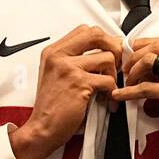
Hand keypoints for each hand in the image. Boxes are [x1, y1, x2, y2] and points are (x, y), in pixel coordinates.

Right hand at [10, 25, 122, 158]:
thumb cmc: (52, 106)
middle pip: (97, 35)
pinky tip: (107, 100)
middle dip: (113, 48)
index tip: (109, 51)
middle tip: (117, 64)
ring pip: (107, 58)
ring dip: (113, 74)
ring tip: (108, 87)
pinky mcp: (79, 83)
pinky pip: (108, 80)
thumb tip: (104, 50)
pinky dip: (112, 92)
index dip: (103, 39)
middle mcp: (59, 56)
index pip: (85, 30)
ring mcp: (68, 68)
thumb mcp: (57, 75)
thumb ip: (74, 60)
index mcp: (53, 51)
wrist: (42, 128)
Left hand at [113, 35, 158, 152]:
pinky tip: (121, 94)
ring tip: (128, 80)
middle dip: (136, 54)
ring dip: (133, 70)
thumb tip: (144, 57)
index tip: (133, 50)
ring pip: (150, 61)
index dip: (146, 44)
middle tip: (126, 66)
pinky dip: (129, 91)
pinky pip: (146, 87)